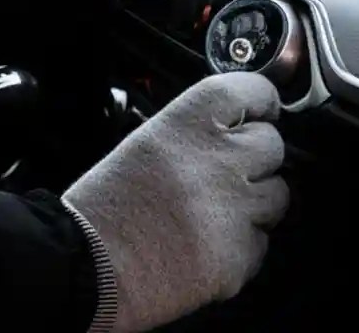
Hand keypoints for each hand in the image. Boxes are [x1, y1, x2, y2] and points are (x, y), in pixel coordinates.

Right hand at [63, 73, 288, 332]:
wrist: (82, 267)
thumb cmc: (104, 208)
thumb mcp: (147, 142)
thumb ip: (197, 131)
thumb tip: (240, 127)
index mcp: (191, 121)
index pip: (255, 91)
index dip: (260, 105)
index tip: (259, 114)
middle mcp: (220, 158)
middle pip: (272, 145)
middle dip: (253, 161)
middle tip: (220, 179)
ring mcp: (234, 208)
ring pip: (277, 195)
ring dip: (254, 205)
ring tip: (211, 217)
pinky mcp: (237, 254)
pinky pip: (261, 243)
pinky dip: (241, 248)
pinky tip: (206, 247)